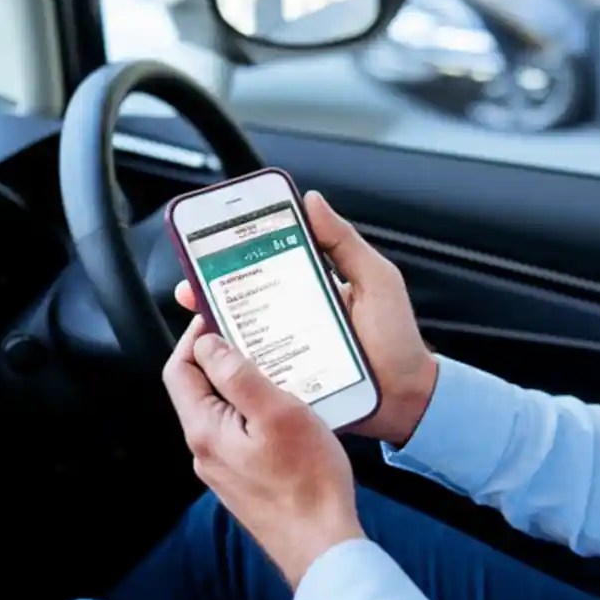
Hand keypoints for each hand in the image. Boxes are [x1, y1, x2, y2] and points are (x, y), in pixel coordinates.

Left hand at [163, 315, 364, 587]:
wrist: (322, 545)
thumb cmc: (307, 483)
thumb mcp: (277, 413)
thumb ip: (238, 375)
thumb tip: (209, 345)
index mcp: (205, 430)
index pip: (179, 370)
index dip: (196, 337)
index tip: (219, 316)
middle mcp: (206, 451)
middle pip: (200, 389)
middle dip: (225, 358)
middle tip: (256, 336)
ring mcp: (223, 468)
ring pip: (224, 411)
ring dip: (245, 385)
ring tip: (279, 369)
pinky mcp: (244, 480)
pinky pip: (241, 433)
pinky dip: (257, 412)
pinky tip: (288, 409)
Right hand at [175, 191, 437, 445]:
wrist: (407, 399)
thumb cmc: (397, 339)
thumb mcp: (377, 280)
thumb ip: (345, 243)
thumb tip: (313, 201)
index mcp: (309, 288)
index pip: (264, 265)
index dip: (234, 254)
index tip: (209, 242)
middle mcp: (291, 318)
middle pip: (242, 301)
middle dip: (211, 290)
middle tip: (191, 284)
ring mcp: (286, 351)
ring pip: (240, 337)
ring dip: (215, 326)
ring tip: (200, 316)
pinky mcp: (286, 382)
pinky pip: (254, 371)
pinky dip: (234, 363)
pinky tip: (219, 355)